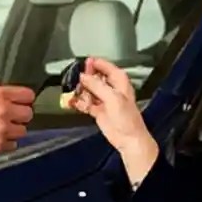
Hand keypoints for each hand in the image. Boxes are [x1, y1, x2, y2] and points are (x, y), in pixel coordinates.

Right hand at [0, 85, 34, 155]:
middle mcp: (4, 111)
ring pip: (23, 130)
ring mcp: (3, 129)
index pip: (28, 95)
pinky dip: (7, 143)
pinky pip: (14, 144)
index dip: (25, 100)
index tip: (21, 103)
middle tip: (10, 118)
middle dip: (21, 116)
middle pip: (28, 113)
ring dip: (14, 131)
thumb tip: (16, 102)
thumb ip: (0, 97)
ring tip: (1, 130)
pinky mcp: (0, 145)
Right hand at [71, 58, 157, 179]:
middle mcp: (111, 88)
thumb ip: (97, 85)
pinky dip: (79, 102)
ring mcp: (104, 99)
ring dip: (80, 91)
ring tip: (73, 92)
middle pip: (94, 77)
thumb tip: (84, 77)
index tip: (82, 63)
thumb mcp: (113, 98)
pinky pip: (85, 102)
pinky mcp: (98, 110)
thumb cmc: (129, 119)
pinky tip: (73, 102)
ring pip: (88, 89)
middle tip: (75, 80)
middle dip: (84, 78)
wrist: (128, 138)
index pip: (105, 66)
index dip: (94, 63)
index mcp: (119, 81)